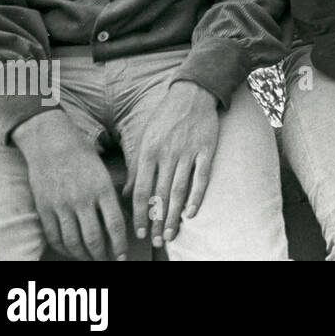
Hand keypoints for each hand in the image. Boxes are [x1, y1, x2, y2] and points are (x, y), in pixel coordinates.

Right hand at [13, 111, 127, 260]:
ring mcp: (61, 206)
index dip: (119, 245)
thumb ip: (112, 197)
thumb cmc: (83, 156)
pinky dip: (64, 249)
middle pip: (94, 238)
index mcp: (102, 189)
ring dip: (84, 255)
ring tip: (92, 260)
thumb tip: (122, 221)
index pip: (115, 225)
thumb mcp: (105, 173)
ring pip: (73, 241)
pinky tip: (72, 252)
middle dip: (103, 255)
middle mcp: (82, 200)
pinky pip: (54, 236)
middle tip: (109, 261)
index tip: (122, 256)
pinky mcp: (45, 209)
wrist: (52, 144)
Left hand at [126, 80, 218, 246]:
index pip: (142, 190)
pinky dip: (196, 196)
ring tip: (171, 234)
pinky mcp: (206, 149)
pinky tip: (191, 212)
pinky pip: (201, 177)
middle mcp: (167, 154)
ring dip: (174, 214)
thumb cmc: (165, 118)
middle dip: (157, 221)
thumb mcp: (145, 138)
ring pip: (179, 190)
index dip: (140, 213)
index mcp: (148, 152)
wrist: (192, 94)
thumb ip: (137, 168)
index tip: (140, 232)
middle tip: (157, 241)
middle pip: (160, 195)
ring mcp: (188, 152)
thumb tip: (128, 195)